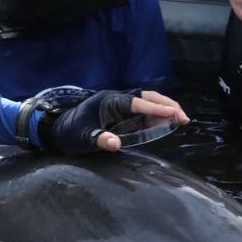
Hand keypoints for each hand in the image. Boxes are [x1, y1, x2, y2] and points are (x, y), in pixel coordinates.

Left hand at [49, 90, 188, 153]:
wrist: (58, 130)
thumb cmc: (69, 132)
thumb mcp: (82, 138)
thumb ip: (98, 139)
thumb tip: (115, 144)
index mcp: (108, 101)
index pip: (136, 102)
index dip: (154, 108)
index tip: (172, 113)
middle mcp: (116, 100)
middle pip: (146, 97)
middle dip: (166, 105)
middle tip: (183, 118)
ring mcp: (119, 107)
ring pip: (147, 103)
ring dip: (164, 109)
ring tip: (182, 120)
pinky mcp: (120, 115)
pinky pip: (142, 112)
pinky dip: (156, 116)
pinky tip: (167, 124)